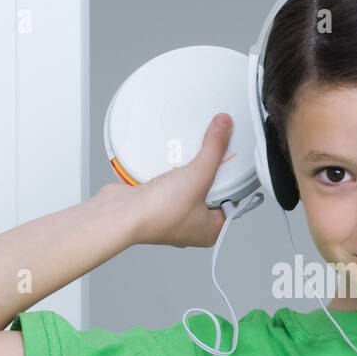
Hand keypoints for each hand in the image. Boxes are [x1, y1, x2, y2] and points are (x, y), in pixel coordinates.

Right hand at [107, 114, 235, 248]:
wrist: (120, 214)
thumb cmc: (158, 213)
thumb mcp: (198, 175)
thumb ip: (214, 149)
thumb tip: (225, 126)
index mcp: (209, 229)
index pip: (232, 200)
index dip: (236, 180)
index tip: (235, 160)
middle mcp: (191, 225)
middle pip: (211, 191)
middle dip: (211, 172)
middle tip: (214, 154)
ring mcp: (171, 214)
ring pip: (188, 186)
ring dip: (189, 171)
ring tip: (192, 155)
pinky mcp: (154, 203)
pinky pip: (168, 183)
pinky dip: (170, 171)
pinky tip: (171, 160)